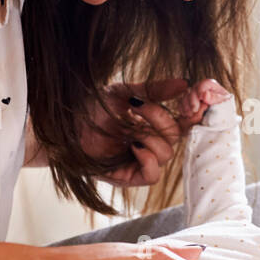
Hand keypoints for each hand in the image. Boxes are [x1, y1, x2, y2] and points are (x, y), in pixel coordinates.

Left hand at [79, 79, 196, 187]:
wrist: (66, 122)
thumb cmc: (92, 108)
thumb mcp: (125, 92)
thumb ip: (155, 90)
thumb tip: (184, 83)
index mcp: (153, 124)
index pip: (184, 123)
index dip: (193, 114)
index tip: (193, 99)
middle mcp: (150, 143)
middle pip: (176, 137)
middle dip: (160, 119)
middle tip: (137, 107)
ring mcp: (139, 161)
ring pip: (166, 155)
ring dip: (151, 137)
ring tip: (129, 126)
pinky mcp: (127, 177)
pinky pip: (152, 175)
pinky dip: (148, 159)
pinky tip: (133, 145)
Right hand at [177, 78, 231, 121]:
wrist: (220, 118)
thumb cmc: (224, 109)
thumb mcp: (224, 103)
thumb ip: (215, 98)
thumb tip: (204, 94)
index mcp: (212, 86)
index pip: (205, 83)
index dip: (201, 90)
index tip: (201, 98)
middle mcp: (201, 89)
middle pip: (193, 89)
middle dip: (192, 100)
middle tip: (194, 110)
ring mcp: (194, 95)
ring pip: (185, 96)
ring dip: (186, 106)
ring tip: (190, 115)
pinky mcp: (188, 102)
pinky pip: (181, 103)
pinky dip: (182, 109)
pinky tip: (186, 115)